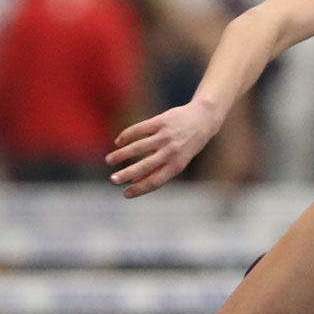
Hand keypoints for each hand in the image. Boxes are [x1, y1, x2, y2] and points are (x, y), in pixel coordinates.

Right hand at [105, 101, 222, 197]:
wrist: (203, 118)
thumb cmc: (189, 144)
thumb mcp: (179, 160)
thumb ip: (159, 171)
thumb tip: (136, 182)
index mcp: (177, 165)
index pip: (155, 181)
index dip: (139, 189)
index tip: (125, 194)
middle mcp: (171, 151)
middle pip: (145, 166)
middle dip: (126, 175)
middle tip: (112, 180)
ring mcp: (165, 136)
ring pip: (138, 147)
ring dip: (121, 155)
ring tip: (109, 160)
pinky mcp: (160, 121)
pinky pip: (139, 129)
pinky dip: (126, 136)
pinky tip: (118, 142)